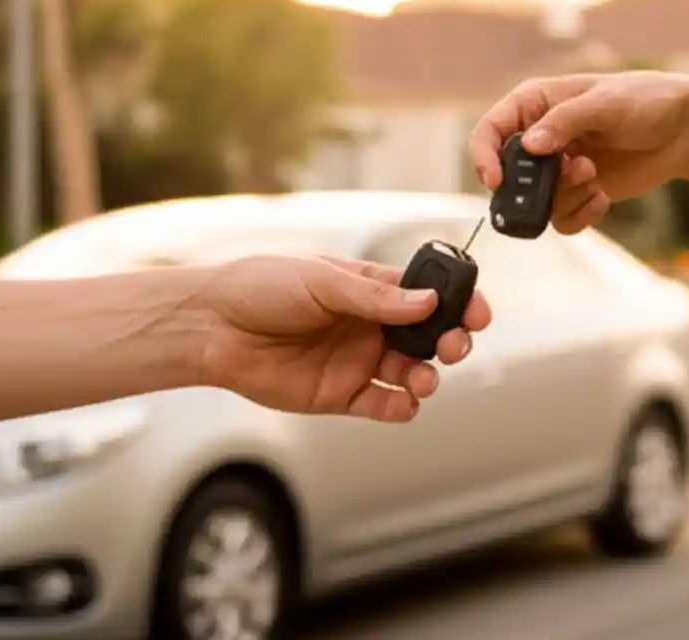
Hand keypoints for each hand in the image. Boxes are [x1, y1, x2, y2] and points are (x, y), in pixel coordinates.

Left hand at [195, 255, 490, 422]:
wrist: (213, 327)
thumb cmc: (261, 288)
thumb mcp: (322, 280)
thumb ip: (376, 296)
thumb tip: (426, 302)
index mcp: (370, 288)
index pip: (426, 295)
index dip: (456, 303)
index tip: (475, 313)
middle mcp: (369, 325)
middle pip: (428, 336)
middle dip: (450, 341)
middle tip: (454, 346)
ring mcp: (357, 360)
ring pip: (411, 372)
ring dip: (428, 376)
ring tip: (423, 378)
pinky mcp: (340, 394)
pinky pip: (382, 405)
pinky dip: (400, 407)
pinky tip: (404, 402)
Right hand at [469, 70, 688, 233]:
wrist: (683, 130)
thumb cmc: (645, 101)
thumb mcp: (605, 104)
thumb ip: (565, 122)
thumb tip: (530, 146)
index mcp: (535, 104)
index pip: (490, 131)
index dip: (484, 157)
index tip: (497, 181)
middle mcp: (540, 138)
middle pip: (509, 176)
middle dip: (536, 185)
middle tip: (574, 173)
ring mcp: (557, 168)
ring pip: (536, 203)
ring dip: (565, 197)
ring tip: (594, 176)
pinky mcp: (577, 192)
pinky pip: (561, 219)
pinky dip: (580, 215)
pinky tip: (602, 197)